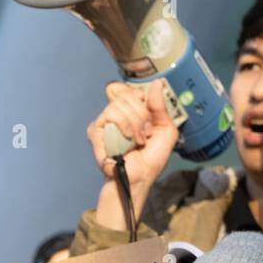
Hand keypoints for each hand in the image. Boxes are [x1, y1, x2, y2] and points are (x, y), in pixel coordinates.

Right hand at [88, 80, 178, 231]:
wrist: (139, 178)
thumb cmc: (151, 158)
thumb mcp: (166, 131)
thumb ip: (161, 107)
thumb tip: (156, 84)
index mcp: (132, 111)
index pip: (132, 90)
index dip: (142, 100)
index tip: (149, 119)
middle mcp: (117, 114)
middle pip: (127, 96)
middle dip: (142, 117)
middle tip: (144, 136)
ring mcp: (105, 122)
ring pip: (117, 106)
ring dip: (133, 125)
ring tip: (136, 141)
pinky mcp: (95, 132)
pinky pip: (106, 118)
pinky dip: (120, 131)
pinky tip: (124, 144)